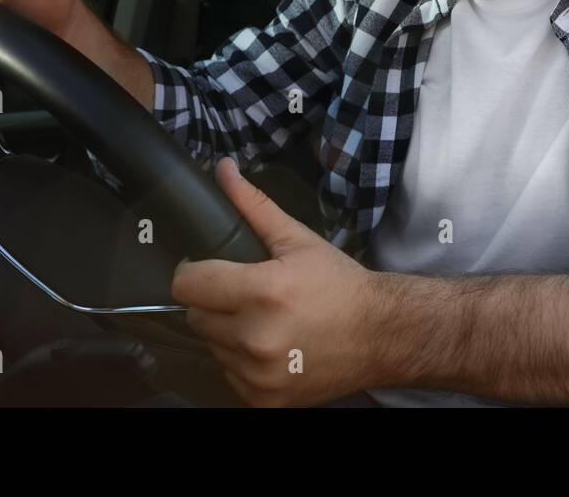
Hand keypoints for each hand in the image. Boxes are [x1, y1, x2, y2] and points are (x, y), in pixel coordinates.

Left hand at [171, 158, 378, 406]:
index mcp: (263, 292)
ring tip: (261, 320)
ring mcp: (258, 374)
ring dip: (227, 332)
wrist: (380, 335)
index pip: (187, 285)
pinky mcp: (263, 400)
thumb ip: (254, 205)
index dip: (192, 272)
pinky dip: (242, 361)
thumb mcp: (298, 240)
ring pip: (212, 346)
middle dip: (214, 301)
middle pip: (196, 316)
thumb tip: (222, 169)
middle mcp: (256, 338)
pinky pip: (228, 375)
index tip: (207, 269)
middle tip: (244, 293)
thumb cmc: (339, 284)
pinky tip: (270, 346)